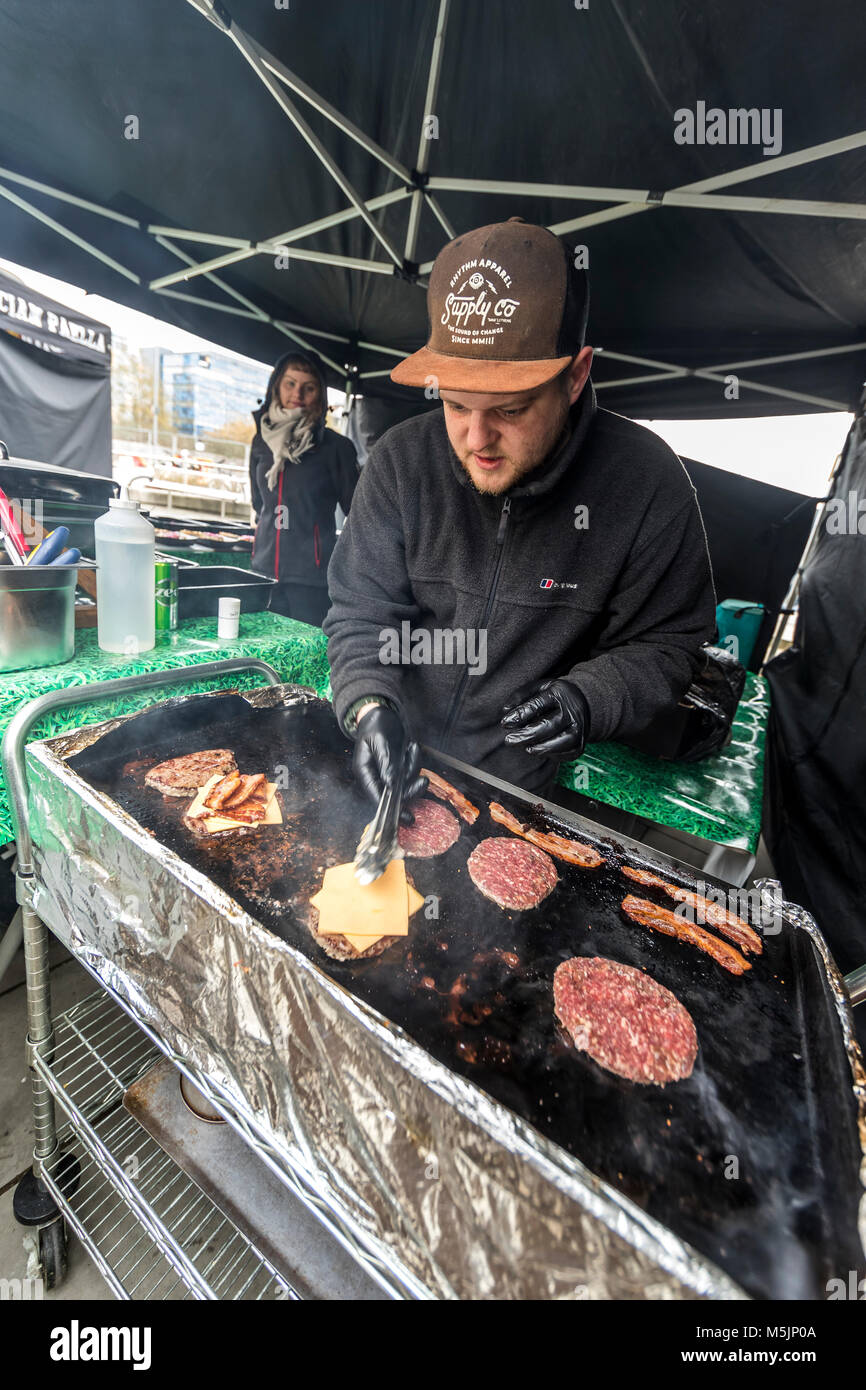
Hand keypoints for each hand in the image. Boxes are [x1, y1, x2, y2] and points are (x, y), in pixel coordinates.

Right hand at [353, 705, 426, 823]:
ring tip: (412, 748)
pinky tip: (412, 747)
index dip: (392, 809)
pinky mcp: (397, 767)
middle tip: (423, 780)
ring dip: (413, 769)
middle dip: (411, 788)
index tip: (407, 818)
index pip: (377, 796)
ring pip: (406, 783)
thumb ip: (386, 763)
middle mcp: (375, 776)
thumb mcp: (380, 741)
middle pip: (395, 794)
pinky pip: (410, 772)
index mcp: (364, 771)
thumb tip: (391, 785)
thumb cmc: (376, 724)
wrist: (380, 712)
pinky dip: (414, 761)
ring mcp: (387, 772)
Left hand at [500, 678, 589, 756]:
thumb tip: (506, 710)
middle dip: (526, 735)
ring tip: (525, 748)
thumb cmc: (555, 696)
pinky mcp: (580, 745)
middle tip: (509, 740)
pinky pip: (564, 754)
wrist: (584, 702)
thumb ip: (521, 695)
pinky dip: (549, 754)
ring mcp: (579, 729)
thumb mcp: (539, 687)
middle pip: (548, 726)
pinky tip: (538, 749)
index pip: (537, 704)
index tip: (505, 723)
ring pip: (558, 743)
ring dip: (538, 748)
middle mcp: (572, 711)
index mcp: (559, 693)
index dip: (520, 715)